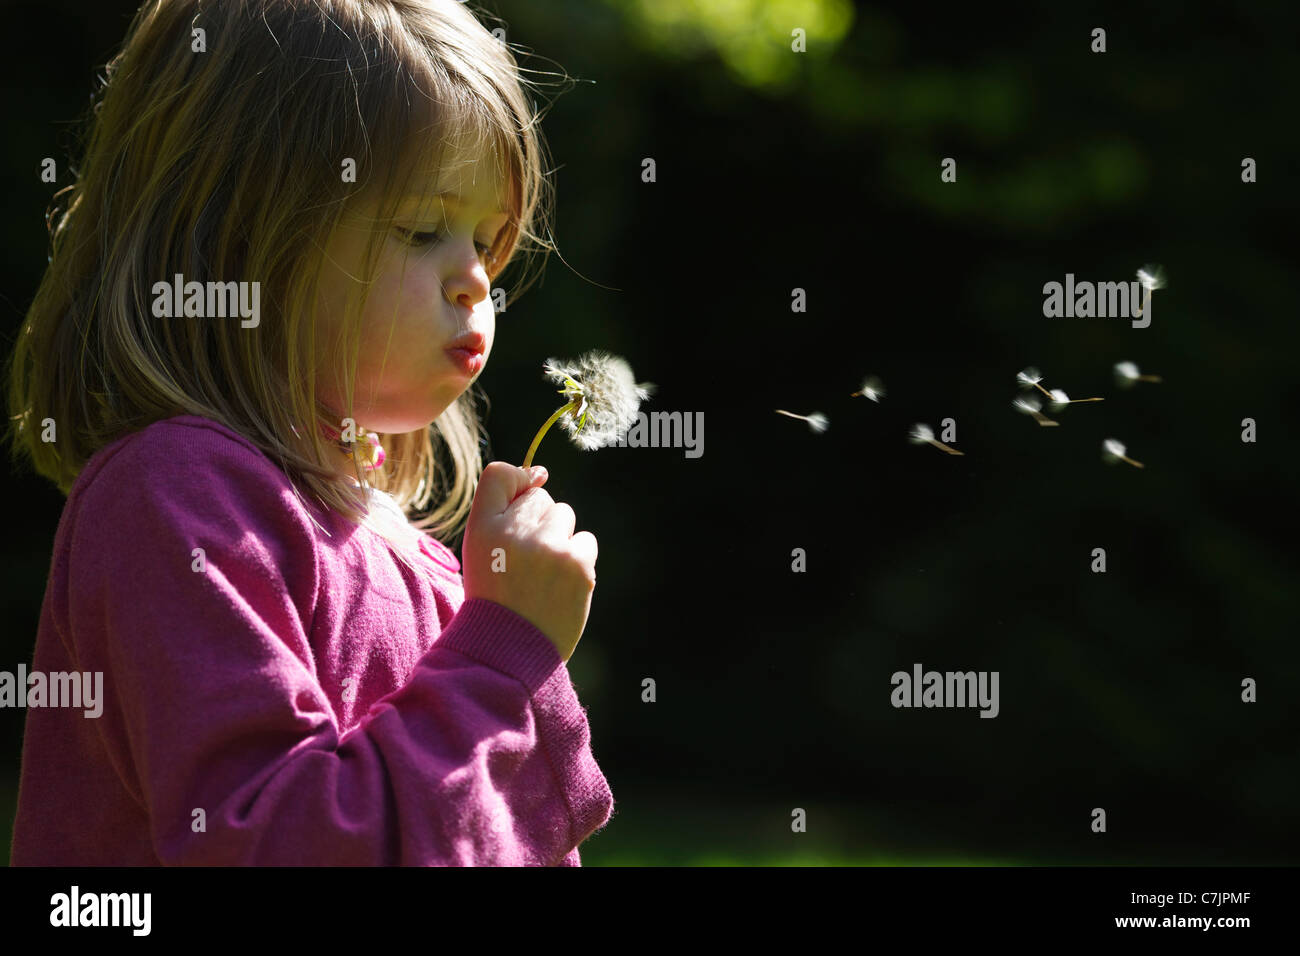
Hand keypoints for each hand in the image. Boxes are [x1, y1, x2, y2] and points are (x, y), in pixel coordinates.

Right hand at [462, 462, 596, 661]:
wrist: (510, 649)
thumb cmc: (494, 594)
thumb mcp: (478, 547)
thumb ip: (500, 503)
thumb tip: (539, 472)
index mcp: (482, 526)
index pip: (500, 474)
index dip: (514, 489)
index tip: (514, 516)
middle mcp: (514, 531)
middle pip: (540, 498)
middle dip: (537, 523)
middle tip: (523, 561)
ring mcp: (549, 547)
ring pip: (564, 516)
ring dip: (558, 539)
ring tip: (542, 573)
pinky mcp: (579, 565)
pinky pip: (585, 540)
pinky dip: (577, 559)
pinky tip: (560, 583)